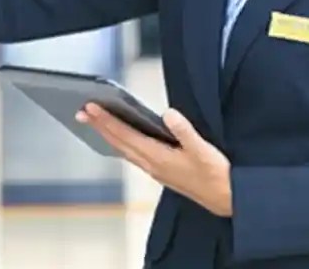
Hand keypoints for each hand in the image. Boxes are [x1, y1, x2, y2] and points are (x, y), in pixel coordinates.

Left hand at [77, 104, 232, 216]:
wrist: (227, 200)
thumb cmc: (217, 175)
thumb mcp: (203, 150)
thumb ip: (185, 131)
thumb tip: (168, 113)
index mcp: (157, 158)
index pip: (125, 135)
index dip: (106, 120)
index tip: (90, 107)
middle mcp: (151, 165)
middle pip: (118, 142)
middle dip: (99, 126)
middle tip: (81, 112)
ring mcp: (155, 170)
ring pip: (124, 150)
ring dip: (108, 135)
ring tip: (95, 122)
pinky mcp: (161, 172)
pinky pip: (133, 155)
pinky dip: (122, 143)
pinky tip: (121, 139)